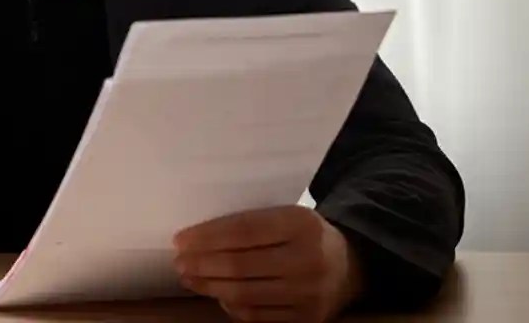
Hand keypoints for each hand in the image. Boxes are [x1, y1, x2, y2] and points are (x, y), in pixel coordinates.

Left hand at [173, 206, 363, 322]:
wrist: (349, 266)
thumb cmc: (304, 235)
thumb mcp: (285, 215)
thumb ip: (249, 223)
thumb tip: (197, 239)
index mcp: (300, 224)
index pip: (243, 231)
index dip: (207, 237)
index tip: (180, 240)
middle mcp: (307, 259)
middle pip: (240, 265)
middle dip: (201, 264)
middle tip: (179, 262)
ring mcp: (309, 293)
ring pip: (244, 294)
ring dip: (209, 287)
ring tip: (190, 278)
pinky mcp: (307, 318)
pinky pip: (257, 316)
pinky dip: (232, 306)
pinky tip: (218, 295)